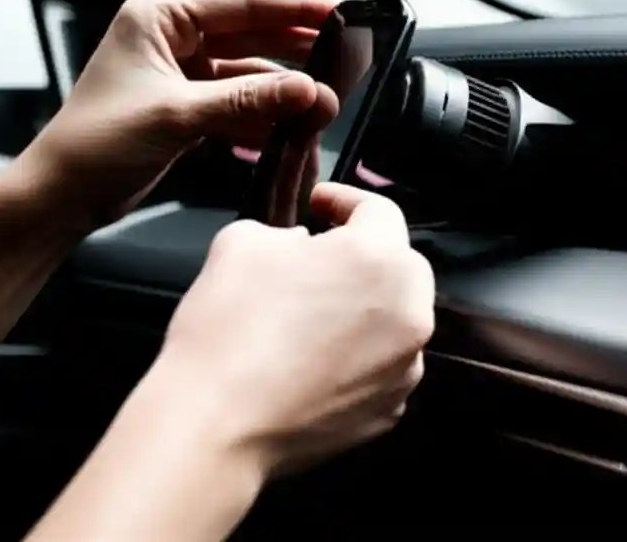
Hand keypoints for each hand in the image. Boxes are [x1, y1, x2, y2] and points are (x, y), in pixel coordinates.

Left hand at [16, 0, 339, 230]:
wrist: (60, 196)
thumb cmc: (94, 144)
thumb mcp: (176, 116)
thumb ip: (247, 102)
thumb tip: (307, 90)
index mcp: (159, 19)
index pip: (244, 2)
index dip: (298, 7)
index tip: (342, 14)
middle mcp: (171, 40)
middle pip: (252, 35)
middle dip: (297, 52)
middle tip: (345, 61)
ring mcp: (180, 75)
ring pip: (249, 74)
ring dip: (282, 93)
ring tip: (322, 105)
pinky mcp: (186, 109)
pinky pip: (238, 106)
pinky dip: (262, 120)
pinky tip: (289, 132)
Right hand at [154, 182, 435, 475]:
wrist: (216, 425)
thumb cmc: (228, 327)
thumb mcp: (241, 242)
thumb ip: (284, 232)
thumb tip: (302, 249)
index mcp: (379, 258)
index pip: (378, 210)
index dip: (343, 200)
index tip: (318, 205)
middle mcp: (410, 311)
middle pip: (398, 267)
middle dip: (361, 258)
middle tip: (314, 262)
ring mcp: (405, 367)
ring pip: (393, 320)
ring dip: (362, 310)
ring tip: (308, 320)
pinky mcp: (389, 411)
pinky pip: (380, 368)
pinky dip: (356, 358)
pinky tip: (310, 364)